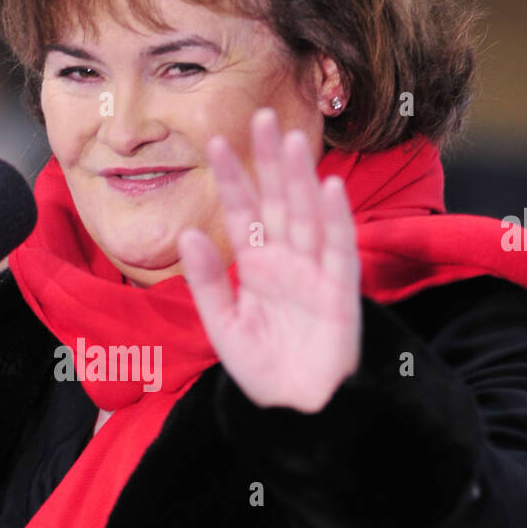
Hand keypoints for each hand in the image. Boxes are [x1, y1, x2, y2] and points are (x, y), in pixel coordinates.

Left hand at [177, 109, 361, 413]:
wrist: (295, 411)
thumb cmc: (262, 369)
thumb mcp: (222, 324)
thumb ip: (206, 281)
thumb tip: (187, 234)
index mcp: (255, 266)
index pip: (241, 212)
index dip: (232, 177)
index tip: (215, 140)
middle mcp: (286, 261)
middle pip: (278, 201)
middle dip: (270, 161)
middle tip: (263, 117)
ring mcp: (314, 273)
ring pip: (307, 216)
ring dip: (301, 179)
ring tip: (294, 140)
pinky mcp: (339, 293)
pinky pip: (337, 251)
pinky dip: (334, 221)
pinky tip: (328, 189)